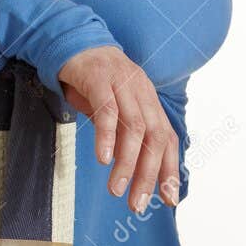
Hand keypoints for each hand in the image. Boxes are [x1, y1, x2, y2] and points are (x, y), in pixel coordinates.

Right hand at [55, 45, 180, 212]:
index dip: (170, 170)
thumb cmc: (95, 82)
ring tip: (116, 189)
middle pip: (155, 138)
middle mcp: (142, 93)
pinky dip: (107, 136)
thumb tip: (131, 172)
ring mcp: (123, 84)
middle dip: (149, 175)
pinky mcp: (99, 78)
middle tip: (137, 204)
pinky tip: (103, 159)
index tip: (168, 200)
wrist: (75, 42)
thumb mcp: (115, 110)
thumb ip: (124, 136)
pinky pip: (107, 110)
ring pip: (134, 127)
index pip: (168, 139)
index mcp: (150, 102)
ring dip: (127, 163)